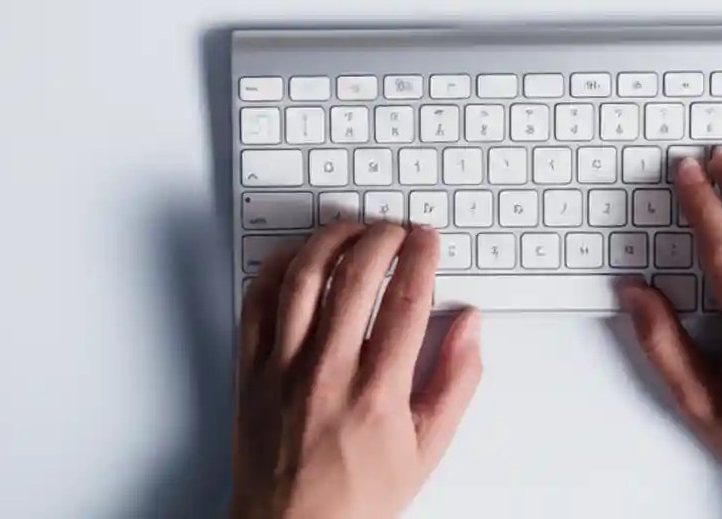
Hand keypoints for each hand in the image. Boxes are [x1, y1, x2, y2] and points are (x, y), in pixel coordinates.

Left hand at [231, 223, 481, 518]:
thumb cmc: (357, 497)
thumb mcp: (427, 448)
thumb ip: (455, 381)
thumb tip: (470, 327)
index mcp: (378, 393)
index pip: (407, 300)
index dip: (422, 257)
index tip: (427, 240)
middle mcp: (328, 373)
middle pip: (356, 277)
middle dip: (382, 238)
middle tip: (395, 229)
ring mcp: (284, 368)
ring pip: (304, 279)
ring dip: (332, 241)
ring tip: (352, 230)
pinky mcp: (251, 370)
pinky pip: (257, 301)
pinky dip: (277, 268)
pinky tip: (299, 257)